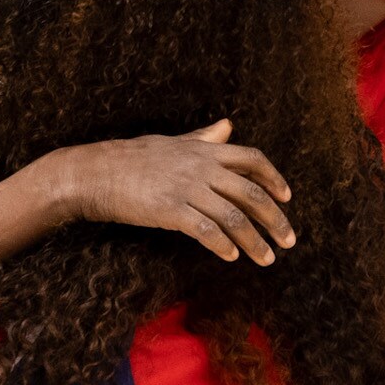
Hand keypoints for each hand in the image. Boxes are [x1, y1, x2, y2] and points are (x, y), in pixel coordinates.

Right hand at [43, 121, 294, 264]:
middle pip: (252, 193)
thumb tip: (228, 125)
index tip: (287, 198)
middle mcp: (201, 167)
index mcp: (205, 150)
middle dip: (275, 219)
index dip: (274, 178)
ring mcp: (186, 188)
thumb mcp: (173, 142)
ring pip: (234, 217)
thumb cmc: (132, 159)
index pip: (252, 159)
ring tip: (267, 258)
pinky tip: (231, 257)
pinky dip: (223, 245)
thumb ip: (204, 137)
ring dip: (255, 241)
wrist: (96, 173)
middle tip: (288, 241)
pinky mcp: (170, 210)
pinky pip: (206, 230)